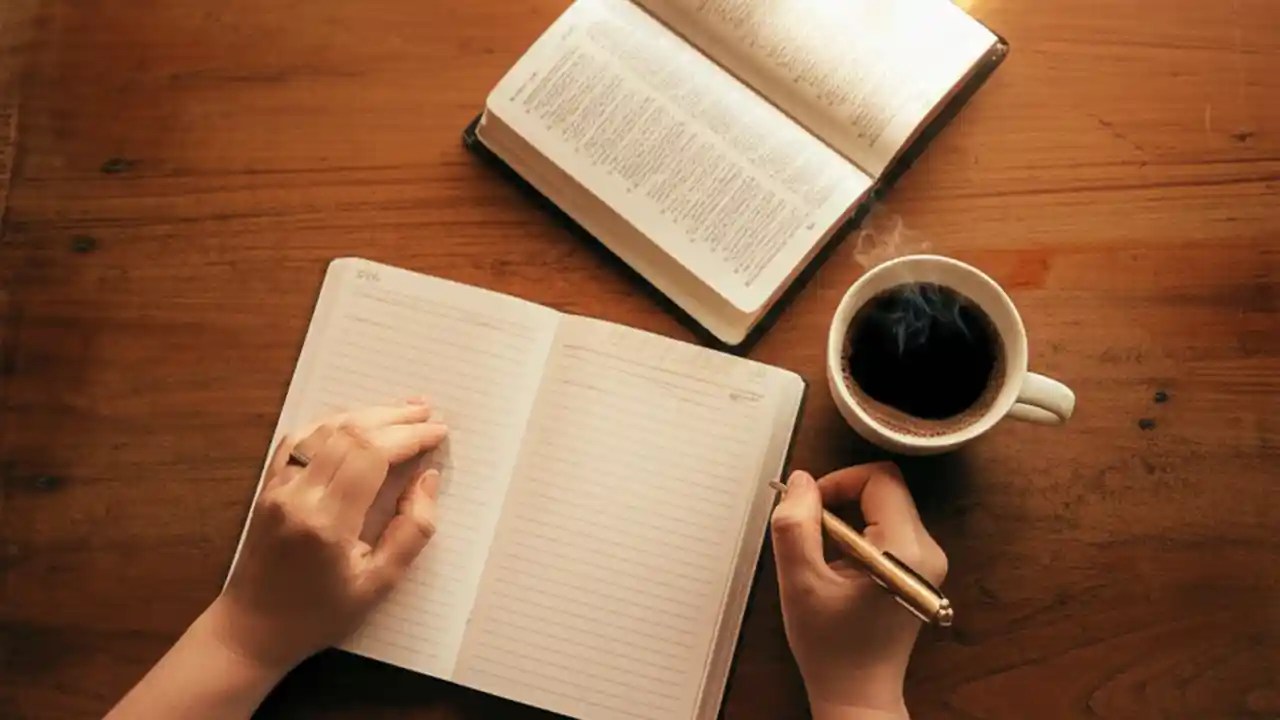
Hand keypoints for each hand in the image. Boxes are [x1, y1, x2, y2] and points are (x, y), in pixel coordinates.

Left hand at [210, 401, 448, 671]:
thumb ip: (411, 530)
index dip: (409, 436)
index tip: (438, 432)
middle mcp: (299, 495)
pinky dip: (331, 423)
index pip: (373, 454)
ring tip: (401, 411)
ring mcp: (278, 487)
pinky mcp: (267, 487)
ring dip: (366, 414)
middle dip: (394, 418)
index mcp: (328, 522)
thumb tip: (427, 478)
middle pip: (350, 433)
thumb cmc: (320, 614)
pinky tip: (355, 421)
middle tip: (427, 412)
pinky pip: (298, 440)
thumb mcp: (379, 585)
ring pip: (324, 429)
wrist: (253, 629)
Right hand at [771, 463, 946, 719]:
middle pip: (886, 489)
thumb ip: (795, 526)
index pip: (881, 478)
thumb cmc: (830, 647)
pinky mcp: (920, 569)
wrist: (858, 693)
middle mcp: (927, 550)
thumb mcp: (800, 583)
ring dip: (848, 517)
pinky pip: (889, 527)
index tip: (809, 508)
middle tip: (810, 530)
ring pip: (886, 506)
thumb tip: (800, 481)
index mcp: (905, 551)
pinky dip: (858, 532)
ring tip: (824, 555)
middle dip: (841, 497)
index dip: (839, 481)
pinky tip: (839, 565)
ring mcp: (928, 561)